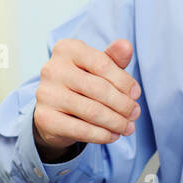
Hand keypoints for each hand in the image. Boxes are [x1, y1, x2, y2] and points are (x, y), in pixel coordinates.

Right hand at [32, 38, 140, 161]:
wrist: (53, 110)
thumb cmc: (81, 83)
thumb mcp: (97, 67)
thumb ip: (113, 57)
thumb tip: (126, 46)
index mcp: (66, 49)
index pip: (102, 64)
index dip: (124, 81)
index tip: (136, 94)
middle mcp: (52, 69)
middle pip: (99, 89)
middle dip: (123, 104)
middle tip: (135, 113)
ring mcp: (46, 94)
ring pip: (92, 111)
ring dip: (116, 122)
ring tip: (128, 127)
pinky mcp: (45, 119)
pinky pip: (81, 130)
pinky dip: (102, 135)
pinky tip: (113, 136)